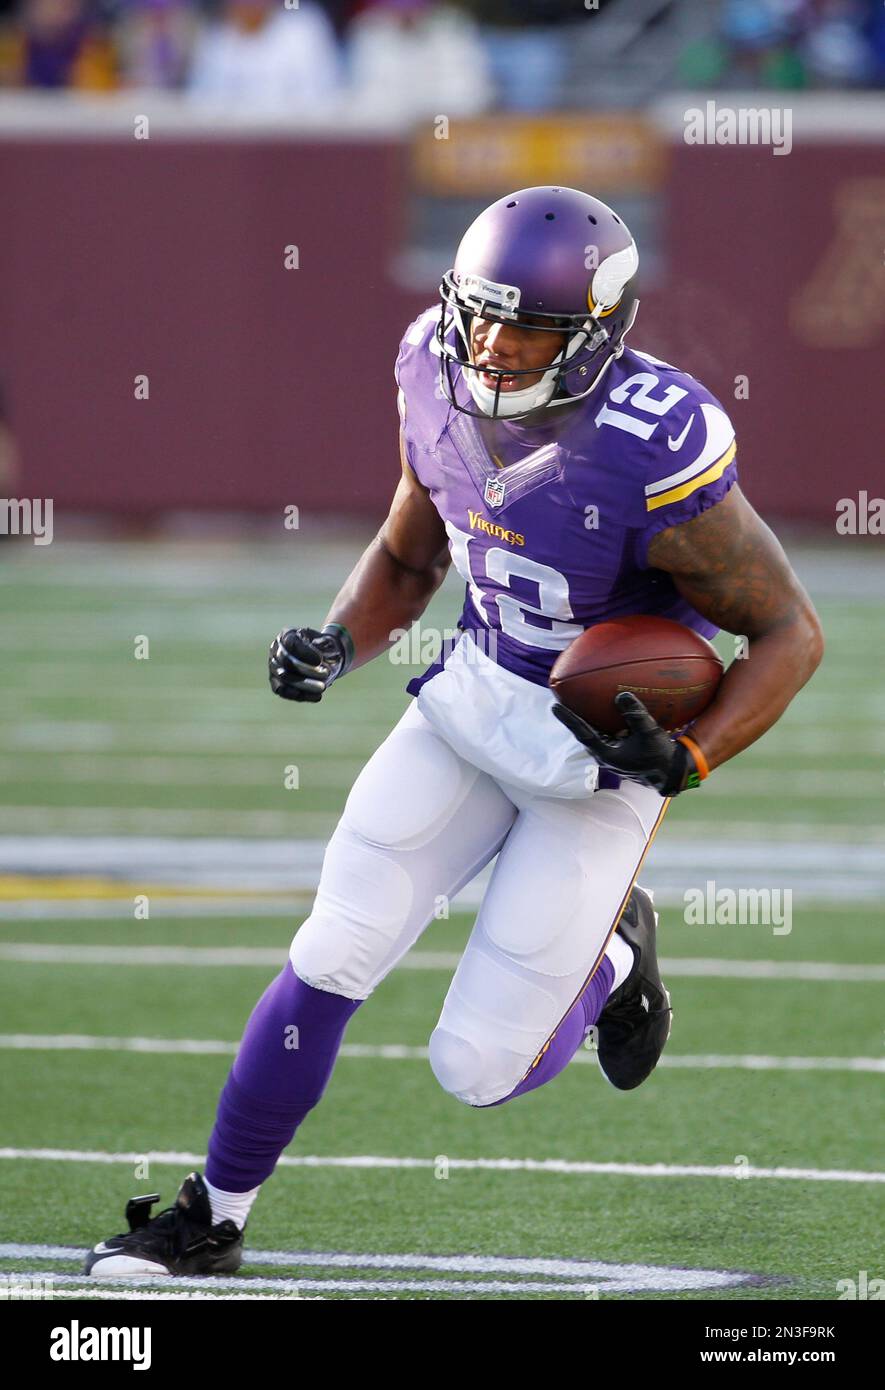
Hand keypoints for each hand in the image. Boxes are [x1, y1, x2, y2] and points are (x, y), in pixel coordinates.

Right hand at [269, 625, 350, 703]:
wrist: (320, 657)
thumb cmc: (321, 647)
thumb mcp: (324, 641)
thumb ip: (322, 645)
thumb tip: (317, 657)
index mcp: (286, 635)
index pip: (291, 644)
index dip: (305, 653)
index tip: (320, 660)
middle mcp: (276, 650)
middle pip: (287, 662)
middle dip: (308, 670)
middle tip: (326, 674)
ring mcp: (274, 667)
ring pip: (285, 678)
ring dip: (305, 684)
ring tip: (323, 687)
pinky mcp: (276, 683)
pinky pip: (284, 691)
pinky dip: (301, 695)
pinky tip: (317, 696)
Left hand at [552, 691, 703, 795]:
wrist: (671, 774)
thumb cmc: (660, 755)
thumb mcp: (649, 733)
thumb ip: (636, 715)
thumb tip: (621, 695)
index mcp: (606, 754)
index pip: (582, 734)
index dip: (568, 720)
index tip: (554, 707)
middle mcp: (605, 756)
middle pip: (584, 734)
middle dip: (573, 718)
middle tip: (561, 701)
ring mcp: (612, 756)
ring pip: (595, 735)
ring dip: (587, 721)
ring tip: (578, 704)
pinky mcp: (620, 754)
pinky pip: (606, 736)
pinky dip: (602, 724)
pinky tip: (605, 712)